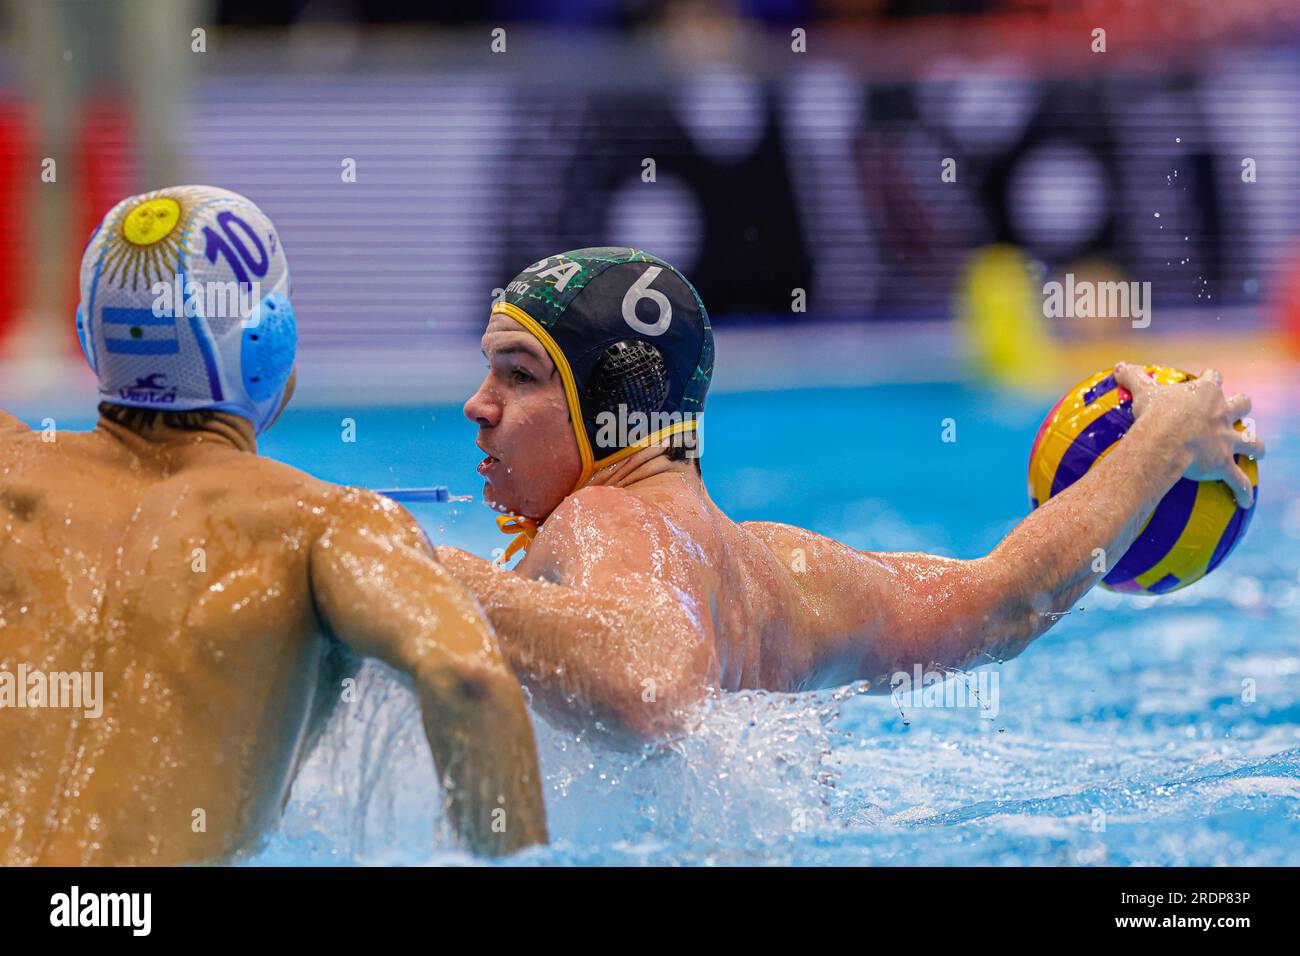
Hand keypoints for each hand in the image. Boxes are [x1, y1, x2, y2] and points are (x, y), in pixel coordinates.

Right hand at [1115, 362, 1263, 507]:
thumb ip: (1133, 377)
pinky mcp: (1224, 463)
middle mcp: (1222, 413)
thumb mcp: (1141, 391)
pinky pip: (1238, 480)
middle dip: (1241, 407)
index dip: (1212, 379)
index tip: (1209, 380)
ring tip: (1257, 452)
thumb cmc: (1155, 414)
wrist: (1166, 440)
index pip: (1214, 379)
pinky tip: (1246, 501)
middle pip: (1242, 404)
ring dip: (1256, 447)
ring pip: (1251, 442)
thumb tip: (1118, 366)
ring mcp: (1226, 439)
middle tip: (1236, 412)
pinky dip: (1243, 491)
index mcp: (1205, 393)